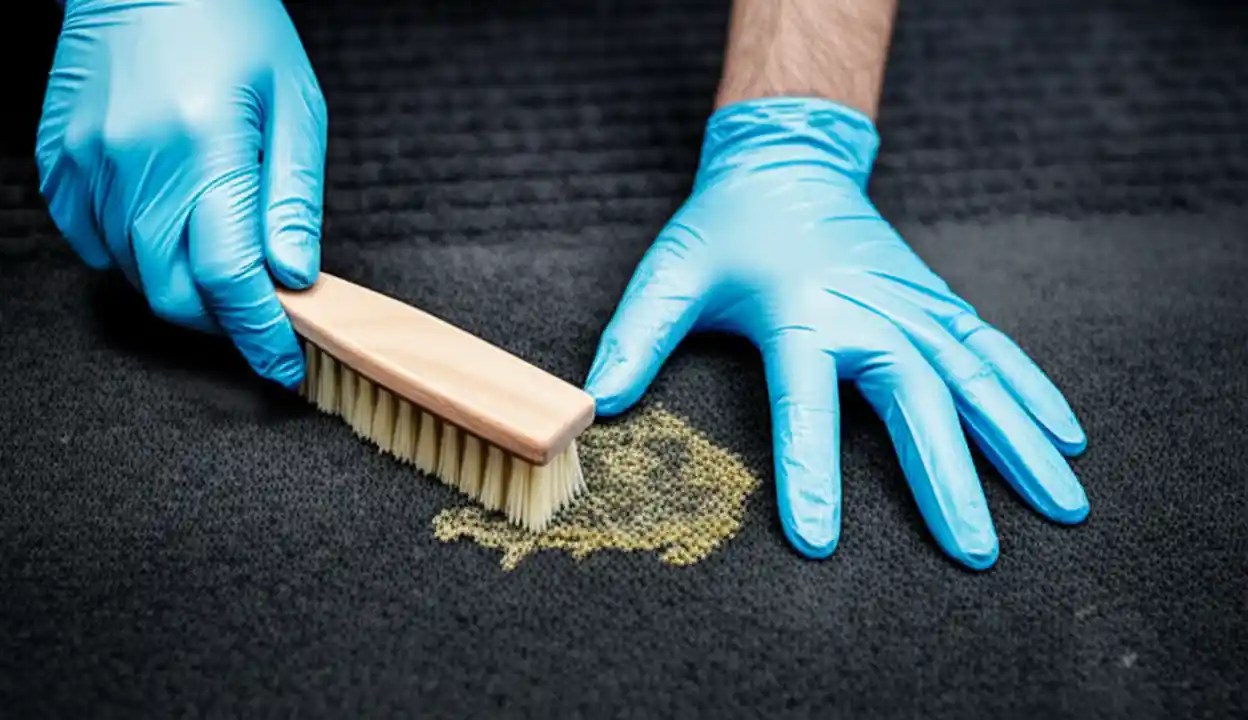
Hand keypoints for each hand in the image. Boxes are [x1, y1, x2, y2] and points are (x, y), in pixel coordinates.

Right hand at [35, 0, 326, 387]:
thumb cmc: (235, 28)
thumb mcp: (294, 105)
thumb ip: (291, 199)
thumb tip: (294, 276)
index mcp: (205, 147)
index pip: (230, 276)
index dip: (260, 334)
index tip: (284, 364)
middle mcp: (136, 163)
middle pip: (174, 293)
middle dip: (222, 322)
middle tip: (256, 313)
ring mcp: (87, 164)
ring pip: (134, 275)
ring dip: (182, 288)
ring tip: (217, 258)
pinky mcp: (58, 162)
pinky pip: (93, 244)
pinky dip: (134, 256)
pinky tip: (166, 225)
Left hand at [584, 97, 1088, 569]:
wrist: (789, 159)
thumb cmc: (725, 225)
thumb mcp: (672, 273)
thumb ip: (638, 335)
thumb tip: (601, 402)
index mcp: (800, 313)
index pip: (804, 404)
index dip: (809, 472)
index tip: (818, 542)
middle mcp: (868, 312)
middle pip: (915, 400)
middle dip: (948, 477)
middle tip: (976, 551)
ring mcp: (911, 305)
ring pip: (976, 378)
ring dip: (1019, 441)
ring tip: (1063, 504)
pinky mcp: (934, 300)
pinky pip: (993, 349)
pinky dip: (1032, 390)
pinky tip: (1066, 434)